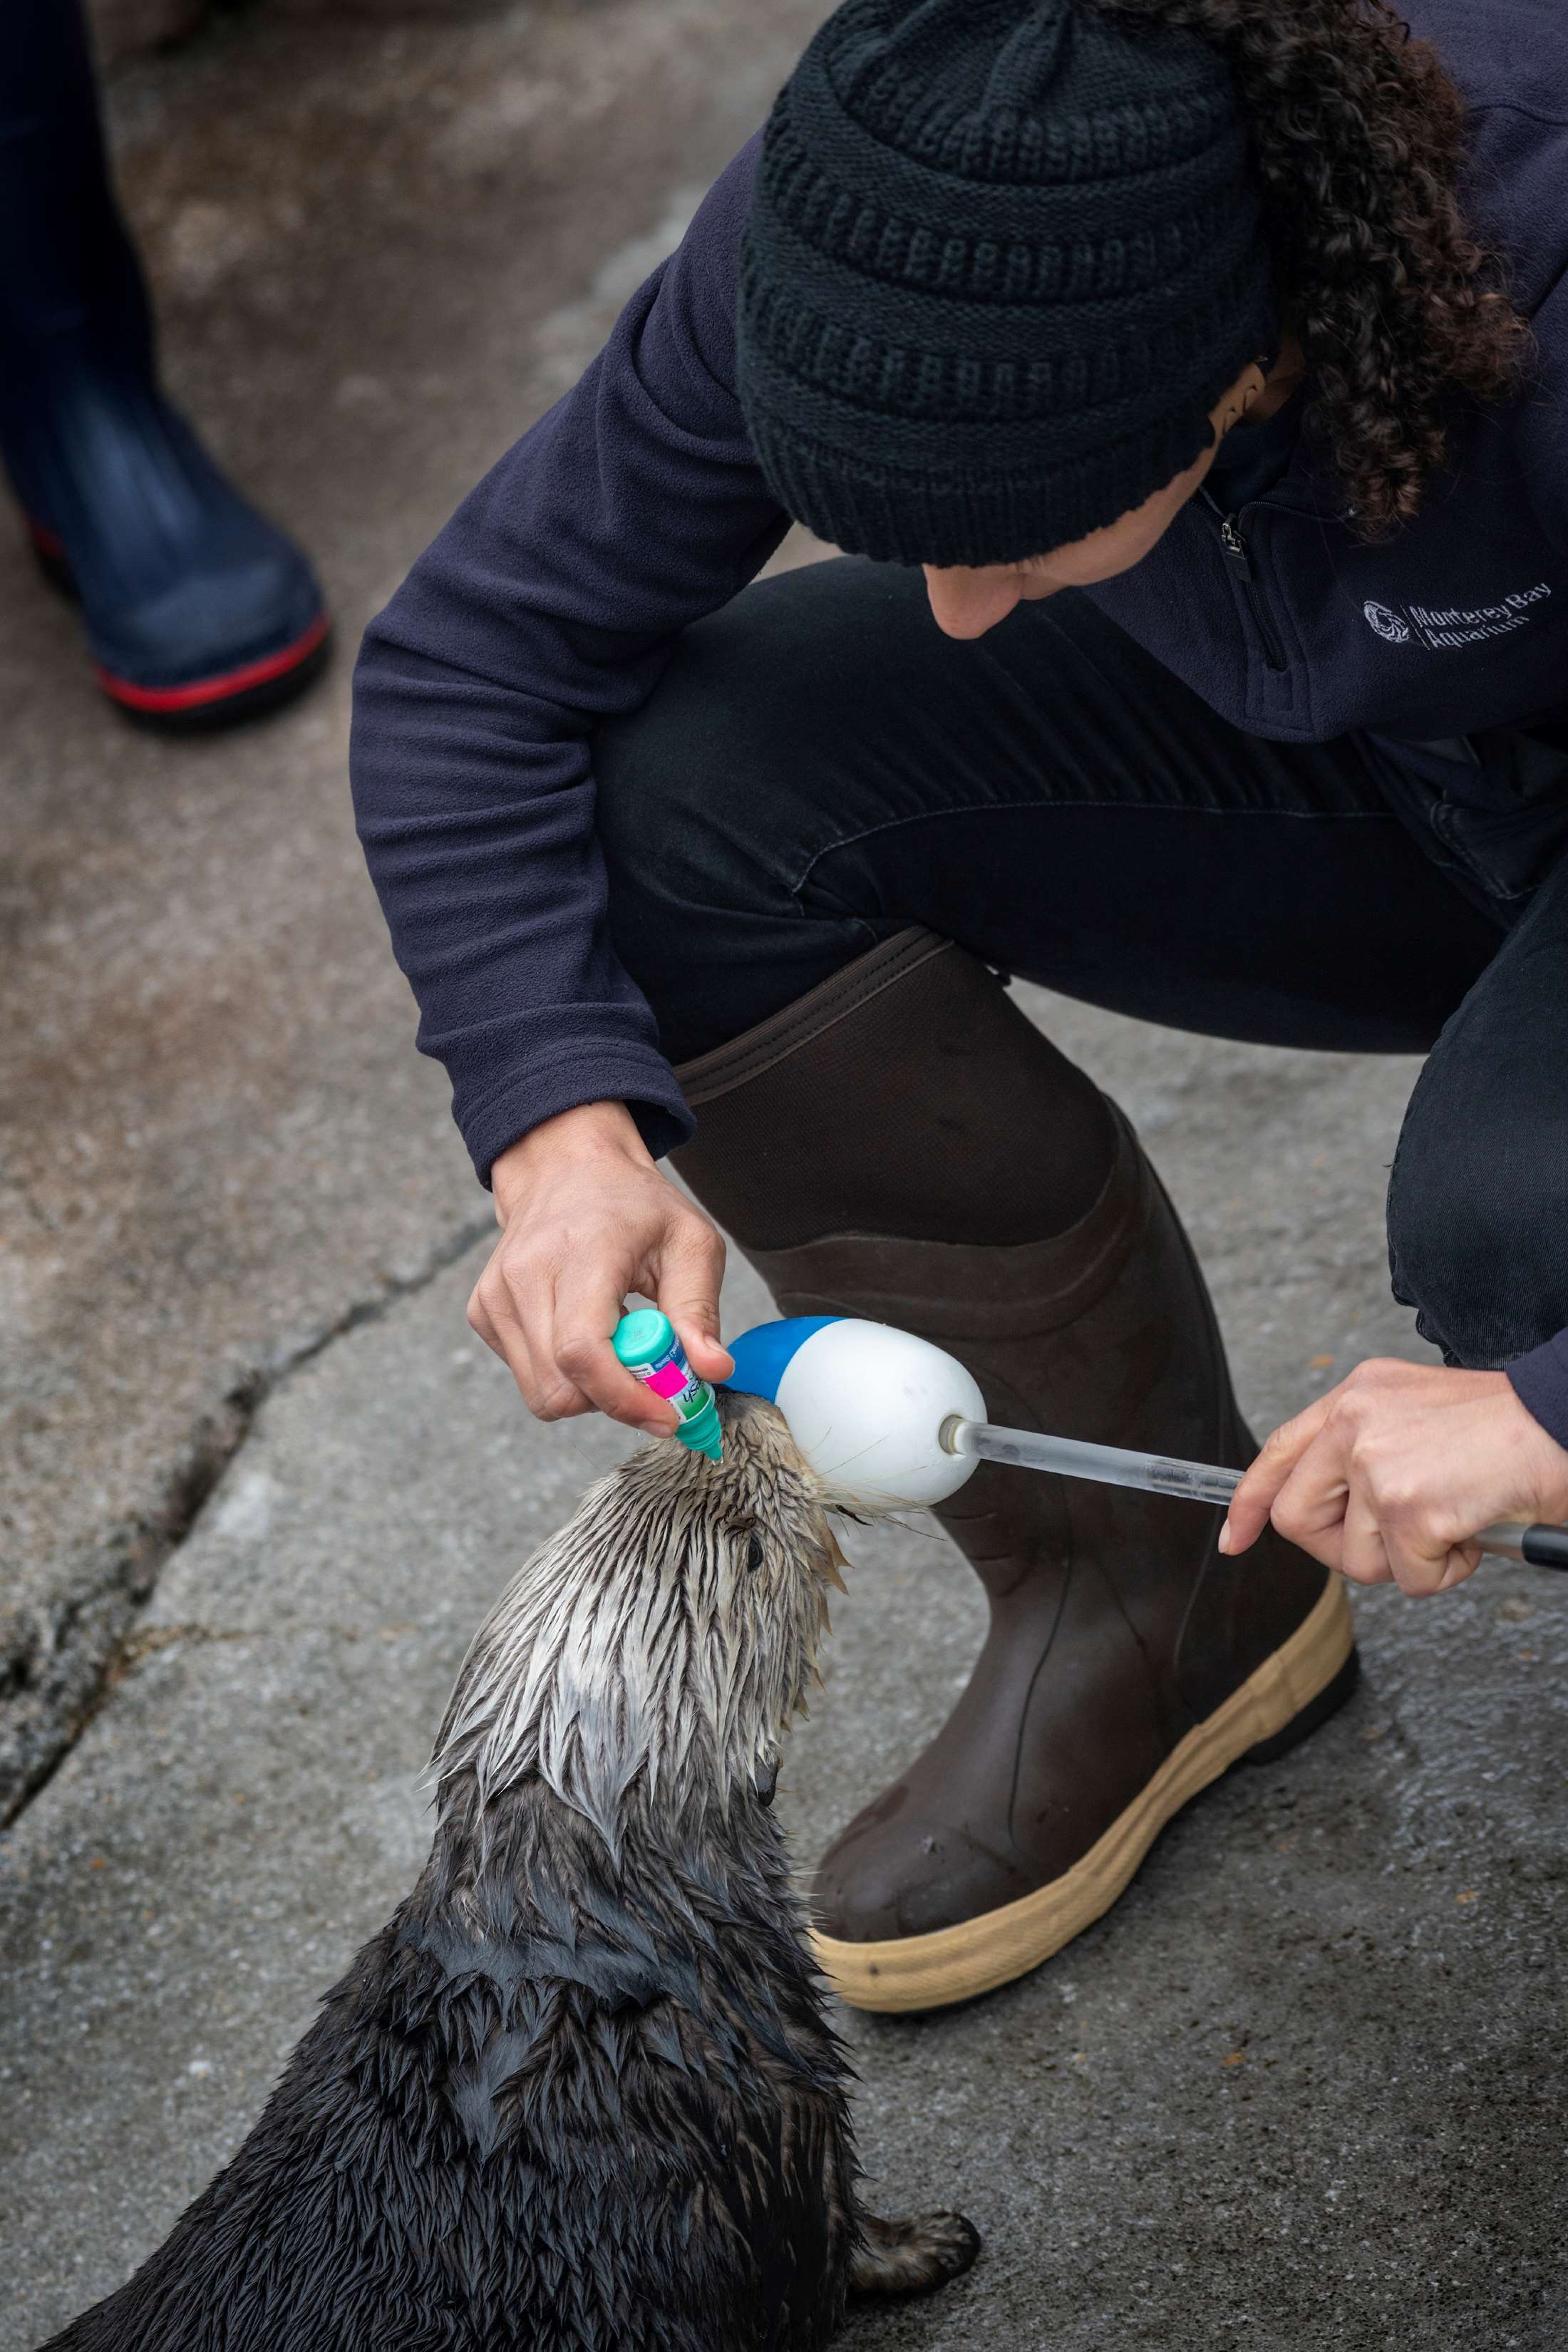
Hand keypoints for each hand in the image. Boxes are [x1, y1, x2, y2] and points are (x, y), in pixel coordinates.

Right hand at [468, 1101, 732, 1433]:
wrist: (566, 1168)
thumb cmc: (635, 1207)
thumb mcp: (691, 1243)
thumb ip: (699, 1309)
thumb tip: (713, 1371)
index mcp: (581, 1251)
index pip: (582, 1351)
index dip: (624, 1398)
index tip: (667, 1416)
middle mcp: (525, 1275)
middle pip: (560, 1387)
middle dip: (615, 1400)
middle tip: (651, 1376)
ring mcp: (496, 1295)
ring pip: (542, 1393)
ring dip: (590, 1389)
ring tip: (618, 1342)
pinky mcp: (483, 1312)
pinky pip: (528, 1377)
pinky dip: (565, 1374)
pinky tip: (585, 1330)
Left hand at [1220, 1358, 1567, 1596]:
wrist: (1567, 1424)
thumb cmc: (1511, 1430)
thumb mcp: (1418, 1417)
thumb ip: (1369, 1450)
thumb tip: (1339, 1513)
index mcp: (1356, 1395)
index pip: (1277, 1452)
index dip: (1251, 1503)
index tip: (1235, 1538)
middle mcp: (1355, 1422)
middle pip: (1299, 1519)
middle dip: (1343, 1550)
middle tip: (1397, 1544)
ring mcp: (1378, 1463)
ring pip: (1356, 1560)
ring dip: (1409, 1561)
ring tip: (1453, 1523)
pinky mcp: (1410, 1507)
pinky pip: (1410, 1579)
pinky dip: (1447, 1571)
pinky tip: (1474, 1532)